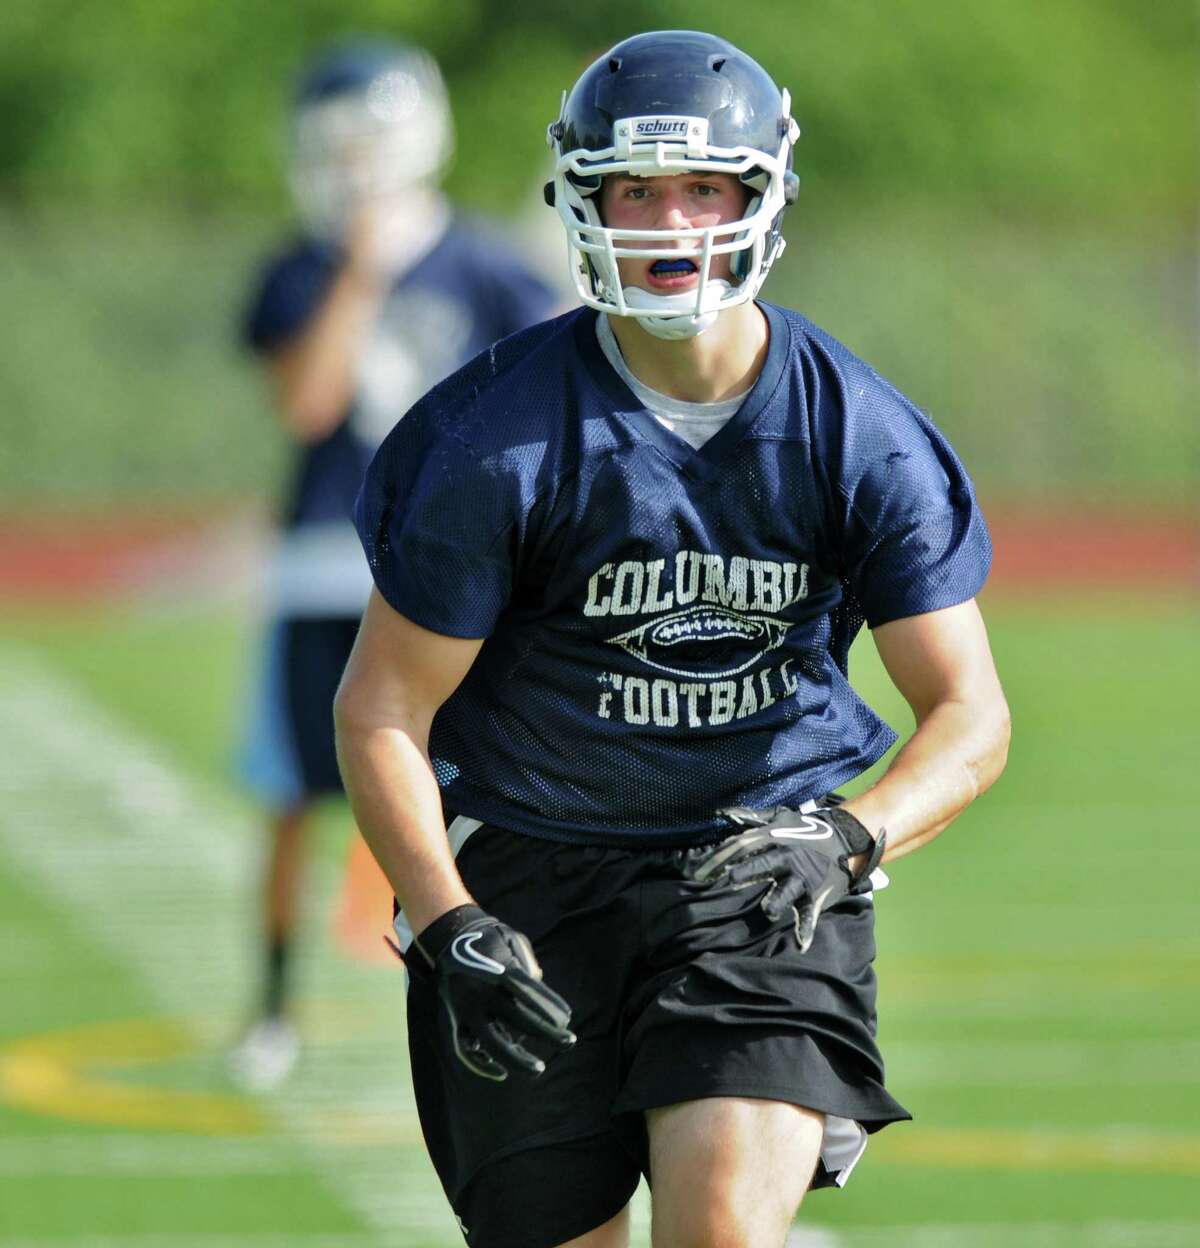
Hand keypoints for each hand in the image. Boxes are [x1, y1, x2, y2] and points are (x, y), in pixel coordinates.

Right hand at [406, 905, 575, 1081]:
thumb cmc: (490, 938)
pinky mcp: (454, 1018)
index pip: (529, 991)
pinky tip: (501, 1072)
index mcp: (498, 970)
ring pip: (491, 1042)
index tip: (568, 1018)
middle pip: (517, 1018)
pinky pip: (464, 1048)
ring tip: (538, 1069)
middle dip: (546, 1032)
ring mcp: (466, 1008)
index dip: (550, 1005)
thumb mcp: (512, 940)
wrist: (449, 934)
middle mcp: (482, 992)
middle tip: (570, 1041)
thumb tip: (539, 986)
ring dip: (516, 1058)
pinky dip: (481, 1064)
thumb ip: (528, 963)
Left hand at [684, 805, 885, 952]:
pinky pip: (810, 914)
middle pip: (763, 865)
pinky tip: (800, 944)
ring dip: (776, 901)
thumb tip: (723, 814)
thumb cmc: (805, 830)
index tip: (700, 871)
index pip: (743, 846)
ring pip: (787, 891)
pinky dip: (806, 929)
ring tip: (768, 910)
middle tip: (729, 879)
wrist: (846, 840)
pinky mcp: (815, 896)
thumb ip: (751, 817)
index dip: (721, 857)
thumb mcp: (779, 817)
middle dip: (747, 872)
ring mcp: (802, 878)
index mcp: (774, 839)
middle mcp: (787, 858)